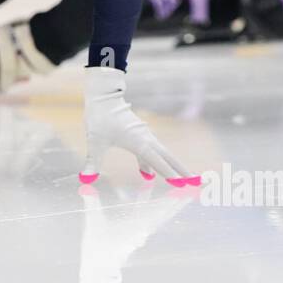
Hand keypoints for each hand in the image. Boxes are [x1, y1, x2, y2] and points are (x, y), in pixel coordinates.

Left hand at [81, 67, 199, 185]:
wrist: (103, 97)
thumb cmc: (100, 118)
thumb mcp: (94, 142)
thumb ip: (92, 162)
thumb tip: (85, 179)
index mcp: (139, 142)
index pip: (158, 163)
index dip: (170, 175)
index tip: (183, 185)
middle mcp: (146, 139)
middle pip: (168, 158)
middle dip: (182, 171)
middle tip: (196, 182)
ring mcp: (145, 136)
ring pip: (162, 154)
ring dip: (172, 167)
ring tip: (182, 180)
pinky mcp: (139, 135)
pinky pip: (150, 152)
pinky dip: (153, 163)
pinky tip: (147, 175)